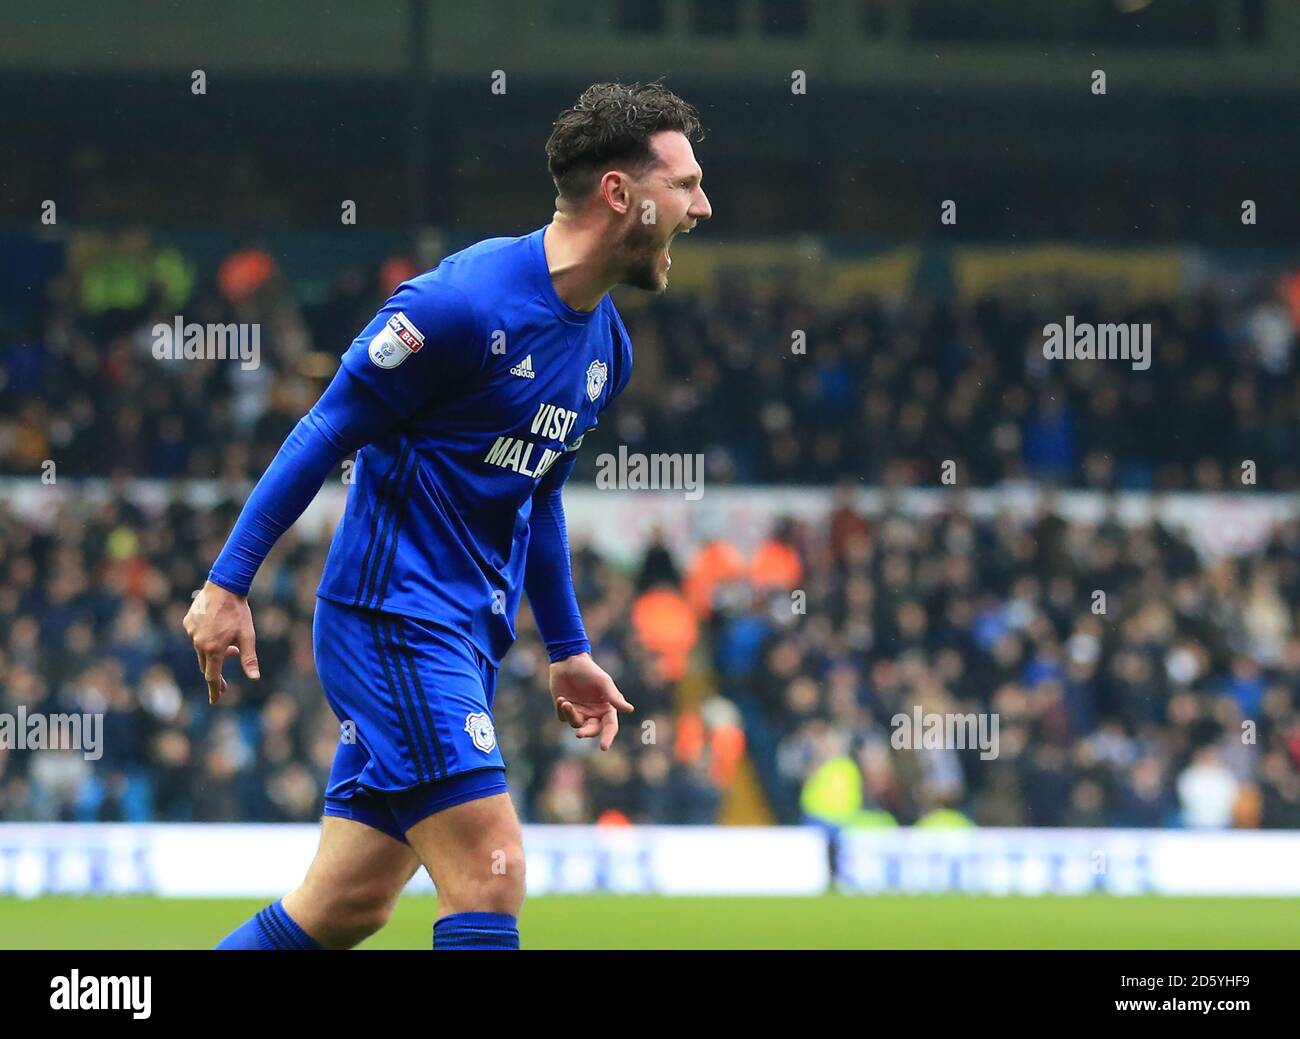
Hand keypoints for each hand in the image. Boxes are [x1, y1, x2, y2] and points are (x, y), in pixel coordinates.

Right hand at [183, 580, 259, 704]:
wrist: (224, 586)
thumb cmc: (239, 612)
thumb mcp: (248, 636)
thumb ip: (249, 658)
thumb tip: (255, 678)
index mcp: (213, 649)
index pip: (212, 677)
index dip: (215, 689)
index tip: (215, 701)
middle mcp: (198, 643)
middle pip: (206, 665)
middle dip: (215, 674)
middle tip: (225, 685)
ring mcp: (191, 632)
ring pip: (201, 650)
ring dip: (214, 653)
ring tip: (231, 648)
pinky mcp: (188, 622)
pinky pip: (196, 636)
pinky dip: (206, 639)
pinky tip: (217, 631)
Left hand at [550, 652, 633, 750]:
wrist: (568, 661)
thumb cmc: (590, 671)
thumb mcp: (603, 682)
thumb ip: (614, 697)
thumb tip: (630, 709)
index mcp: (606, 708)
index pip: (610, 726)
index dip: (608, 737)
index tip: (603, 747)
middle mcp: (593, 713)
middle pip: (592, 730)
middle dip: (586, 732)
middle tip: (580, 734)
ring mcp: (579, 712)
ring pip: (575, 724)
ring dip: (570, 715)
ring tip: (565, 702)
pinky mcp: (565, 709)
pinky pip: (563, 717)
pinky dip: (562, 709)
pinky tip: (561, 698)